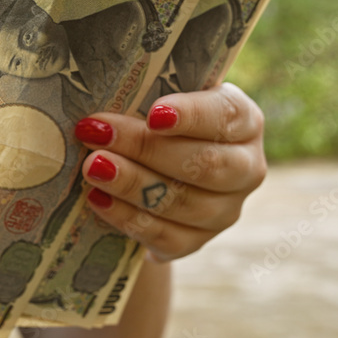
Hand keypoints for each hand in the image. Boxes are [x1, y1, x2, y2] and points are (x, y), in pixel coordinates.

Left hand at [74, 82, 265, 260]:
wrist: (154, 170)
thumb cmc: (156, 120)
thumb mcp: (161, 98)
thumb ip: (147, 95)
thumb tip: (104, 108)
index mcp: (244, 121)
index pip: (225, 116)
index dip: (191, 116)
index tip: (153, 116)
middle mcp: (246, 168)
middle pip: (205, 164)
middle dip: (146, 149)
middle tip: (97, 134)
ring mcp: (225, 210)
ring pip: (184, 203)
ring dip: (132, 184)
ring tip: (92, 167)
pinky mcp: (197, 241)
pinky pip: (166, 236)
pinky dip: (128, 217)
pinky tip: (98, 198)